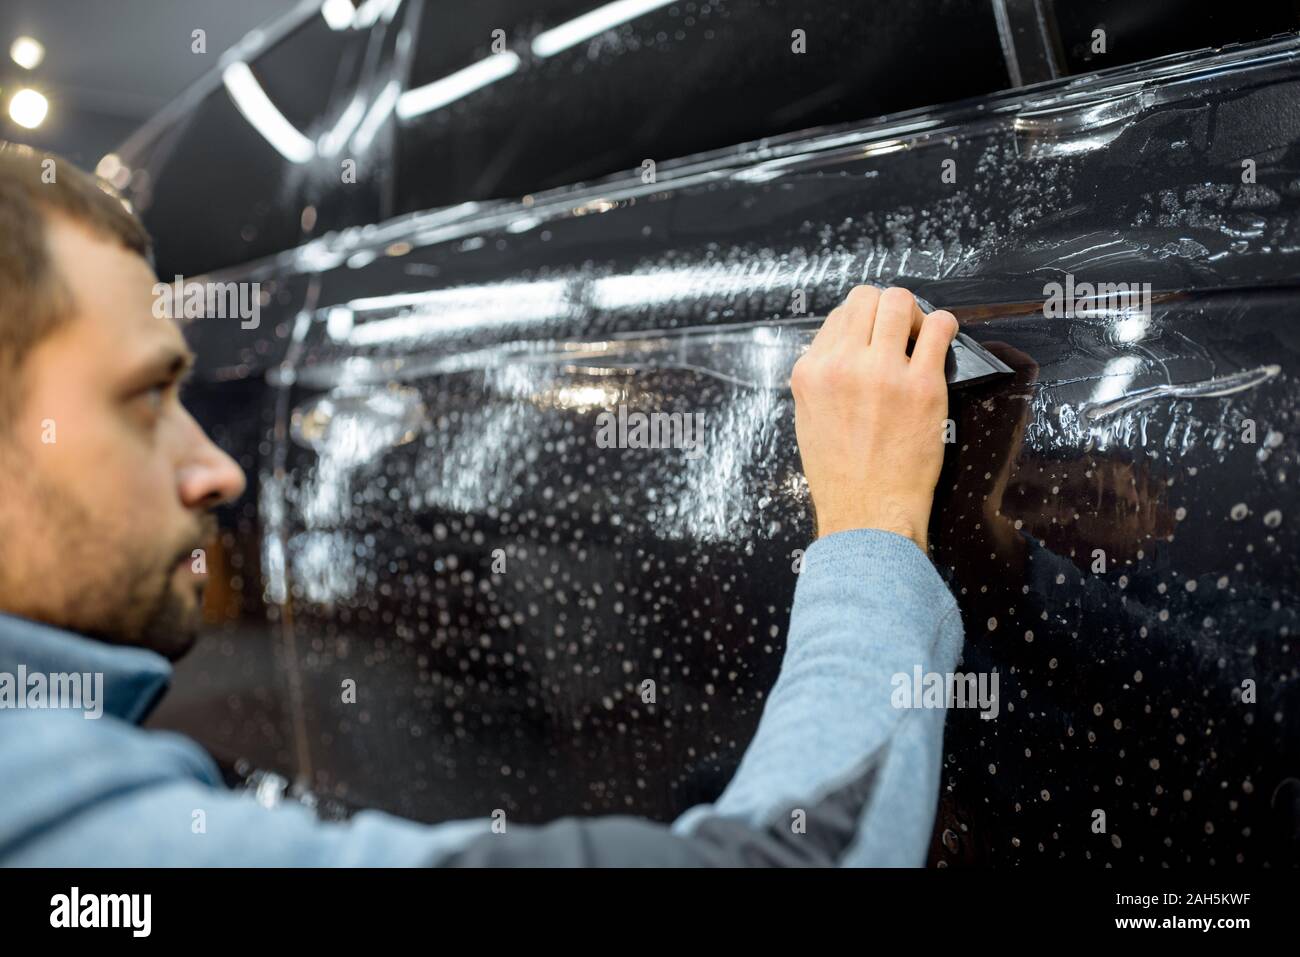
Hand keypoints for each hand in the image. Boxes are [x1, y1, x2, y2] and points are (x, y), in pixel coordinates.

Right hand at [791, 285, 957, 550]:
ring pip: (901, 302)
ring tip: (920, 336)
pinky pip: (940, 327)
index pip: (838, 317)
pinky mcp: (923, 386)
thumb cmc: (840, 476)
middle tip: (899, 332)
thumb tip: (846, 349)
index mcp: (810, 373)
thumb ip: (823, 379)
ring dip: (914, 313)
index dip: (861, 323)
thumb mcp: (809, 419)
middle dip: (886, 309)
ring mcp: (883, 373)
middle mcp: (842, 365)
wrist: (868, 514)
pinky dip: (944, 326)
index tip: (873, 339)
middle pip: (867, 298)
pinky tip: (942, 341)